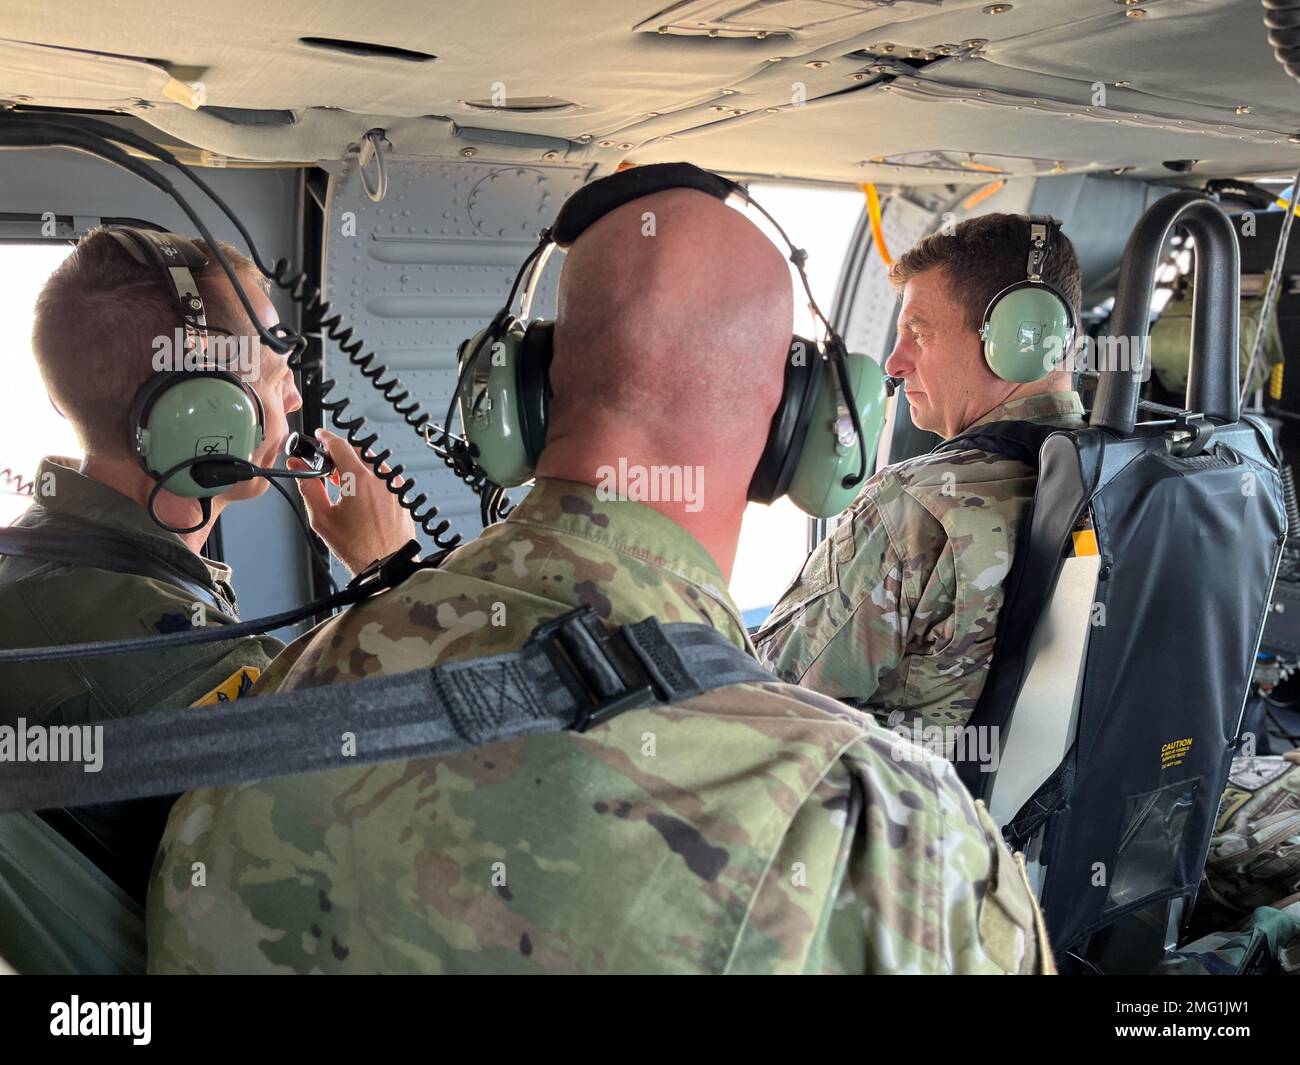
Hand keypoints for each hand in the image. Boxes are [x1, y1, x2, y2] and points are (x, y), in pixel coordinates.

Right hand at [290, 429, 416, 577]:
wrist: (387, 566)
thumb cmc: (359, 549)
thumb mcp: (322, 518)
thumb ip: (309, 488)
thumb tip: (299, 468)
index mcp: (360, 480)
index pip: (340, 445)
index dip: (326, 438)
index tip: (318, 436)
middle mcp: (381, 478)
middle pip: (357, 451)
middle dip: (339, 455)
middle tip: (325, 467)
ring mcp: (394, 486)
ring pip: (371, 463)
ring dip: (354, 467)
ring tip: (340, 486)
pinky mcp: (401, 494)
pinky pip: (382, 476)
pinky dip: (368, 478)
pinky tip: (358, 495)